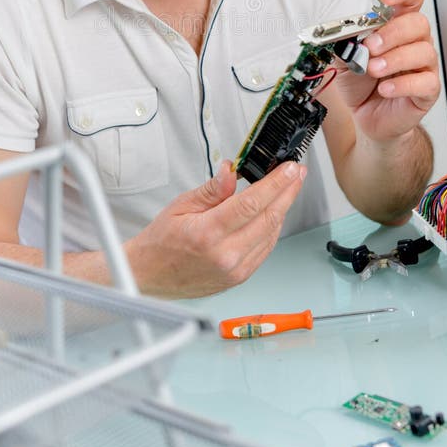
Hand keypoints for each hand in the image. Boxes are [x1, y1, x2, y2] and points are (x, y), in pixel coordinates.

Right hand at [125, 159, 305, 297]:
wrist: (149, 276)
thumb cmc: (161, 243)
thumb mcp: (181, 206)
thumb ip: (212, 190)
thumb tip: (231, 171)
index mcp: (208, 233)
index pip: (252, 203)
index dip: (276, 183)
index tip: (289, 169)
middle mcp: (225, 255)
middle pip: (268, 218)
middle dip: (288, 192)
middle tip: (297, 174)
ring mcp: (235, 270)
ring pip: (271, 234)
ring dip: (283, 209)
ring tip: (288, 189)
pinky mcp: (239, 277)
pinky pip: (265, 249)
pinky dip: (272, 228)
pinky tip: (274, 213)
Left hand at [333, 0, 439, 141]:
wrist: (365, 115)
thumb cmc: (360, 83)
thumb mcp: (343, 57)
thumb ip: (344, 42)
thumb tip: (341, 31)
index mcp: (396, 27)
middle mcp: (413, 42)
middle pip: (418, 23)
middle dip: (392, 32)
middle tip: (371, 46)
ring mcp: (423, 65)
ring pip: (423, 51)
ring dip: (394, 59)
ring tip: (373, 70)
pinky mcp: (427, 89)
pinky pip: (425, 82)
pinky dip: (402, 84)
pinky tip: (385, 89)